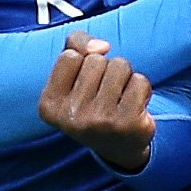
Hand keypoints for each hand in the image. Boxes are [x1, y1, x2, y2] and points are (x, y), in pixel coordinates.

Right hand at [37, 32, 155, 169]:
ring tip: (119, 99)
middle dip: (105, 70)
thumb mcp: (73, 72)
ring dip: (124, 77)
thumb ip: (76, 44)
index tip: (84, 87)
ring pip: (120, 66)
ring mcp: (100, 122)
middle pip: (96, 60)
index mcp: (49, 105)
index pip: (70, 56)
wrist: (120, 146)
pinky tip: (135, 107)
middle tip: (105, 95)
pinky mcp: (129, 123)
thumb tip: (102, 46)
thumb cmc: (93, 101)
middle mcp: (71, 117)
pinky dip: (142, 88)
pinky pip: (140, 81)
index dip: (83, 63)